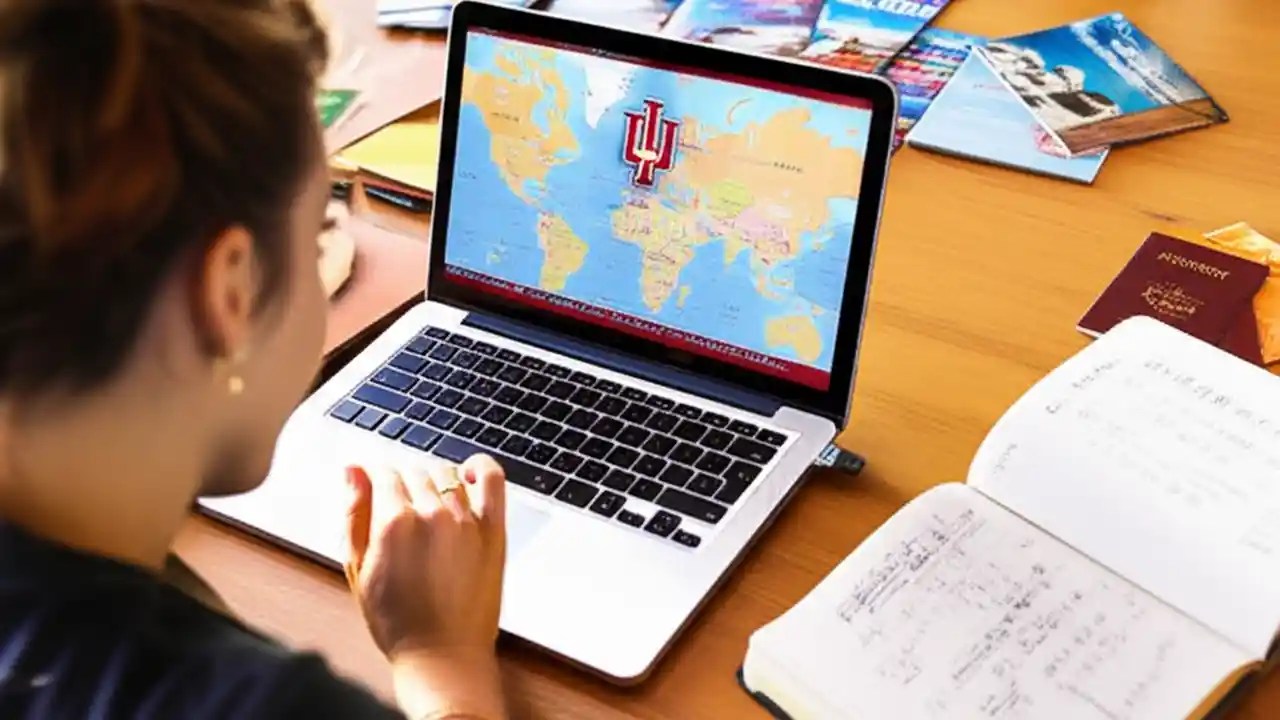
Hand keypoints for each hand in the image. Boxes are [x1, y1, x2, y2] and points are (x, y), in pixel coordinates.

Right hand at [343, 455, 506, 659]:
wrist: (442, 654)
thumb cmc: (397, 621)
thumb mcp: (358, 568)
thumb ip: (353, 514)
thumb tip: (353, 471)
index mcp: (394, 521)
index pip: (385, 474)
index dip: (378, 481)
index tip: (379, 491)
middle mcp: (432, 513)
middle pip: (414, 472)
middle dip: (403, 486)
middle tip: (401, 514)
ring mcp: (467, 519)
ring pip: (446, 474)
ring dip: (434, 483)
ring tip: (428, 509)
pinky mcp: (493, 529)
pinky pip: (492, 478)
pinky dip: (480, 466)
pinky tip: (469, 473)